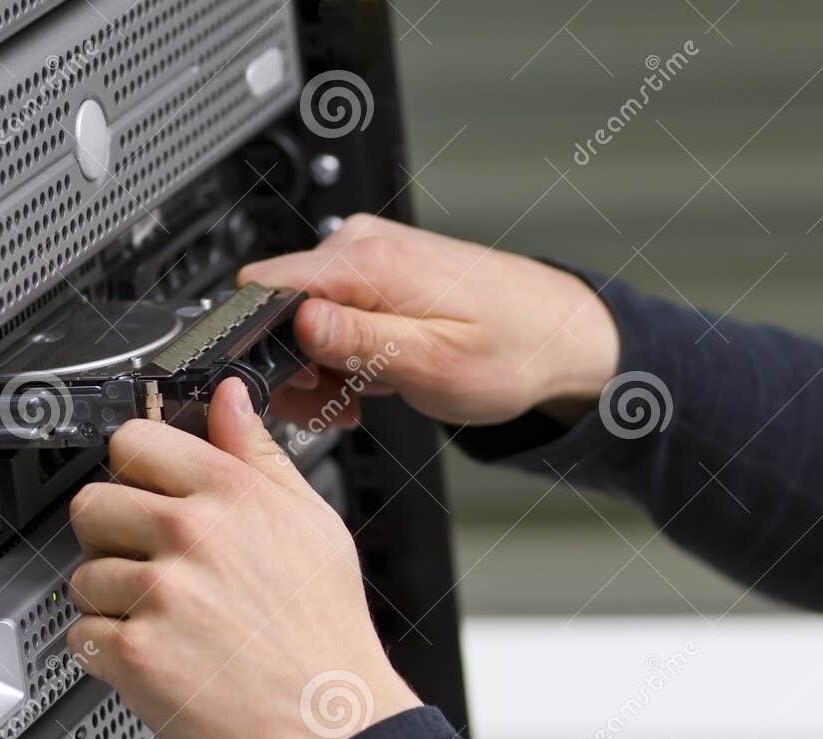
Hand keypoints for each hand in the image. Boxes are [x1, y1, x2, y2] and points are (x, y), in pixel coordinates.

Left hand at [65, 377, 420, 738]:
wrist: (334, 726)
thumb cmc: (327, 634)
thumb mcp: (313, 524)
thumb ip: (258, 456)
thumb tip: (227, 398)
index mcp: (234, 495)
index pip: (135, 441)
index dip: (135, 470)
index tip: (144, 492)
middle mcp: (193, 535)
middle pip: (92, 504)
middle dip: (113, 537)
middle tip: (151, 566)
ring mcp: (161, 595)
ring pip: (84, 576)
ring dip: (113, 602)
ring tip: (167, 623)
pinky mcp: (136, 654)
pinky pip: (81, 636)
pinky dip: (109, 654)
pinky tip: (158, 656)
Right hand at [239, 215, 619, 429]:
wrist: (560, 333)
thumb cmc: (514, 349)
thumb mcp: (433, 364)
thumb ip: (360, 341)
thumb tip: (298, 322)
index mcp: (369, 263)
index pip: (265, 286)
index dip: (262, 344)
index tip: (295, 387)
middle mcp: (362, 246)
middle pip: (278, 304)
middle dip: (295, 366)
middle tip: (336, 408)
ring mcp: (369, 257)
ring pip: (302, 315)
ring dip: (321, 366)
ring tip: (364, 398)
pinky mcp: (379, 274)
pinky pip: (332, 313)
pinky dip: (341, 354)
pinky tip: (373, 379)